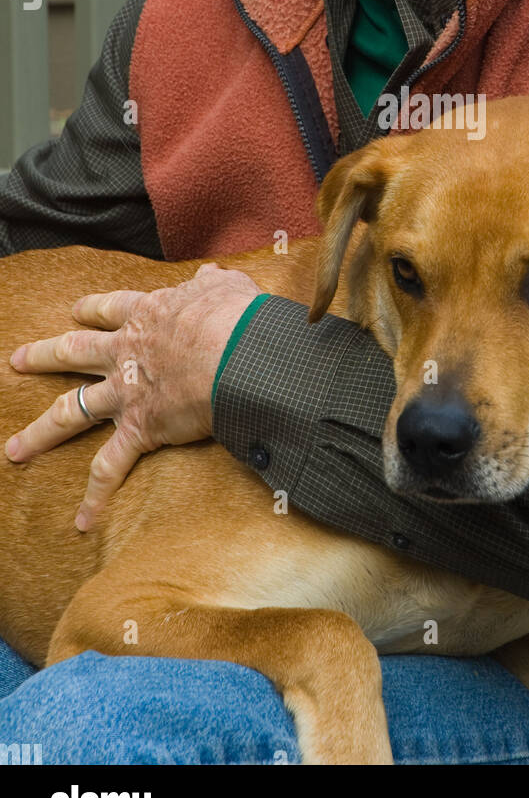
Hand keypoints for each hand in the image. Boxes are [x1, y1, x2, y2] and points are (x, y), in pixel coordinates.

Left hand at [4, 263, 262, 529]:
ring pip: (72, 411)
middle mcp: (125, 352)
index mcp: (147, 315)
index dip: (92, 309)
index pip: (110, 309)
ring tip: (15, 448)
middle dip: (43, 356)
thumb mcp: (227, 288)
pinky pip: (109, 467)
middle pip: (73, 351)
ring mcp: (126, 392)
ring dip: (41, 432)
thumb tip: (212, 276)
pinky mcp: (139, 429)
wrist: (237, 352)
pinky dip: (95, 496)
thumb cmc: (237, 317)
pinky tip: (81, 520)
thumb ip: (213, 284)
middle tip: (17, 361)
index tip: (77, 310)